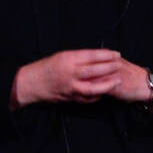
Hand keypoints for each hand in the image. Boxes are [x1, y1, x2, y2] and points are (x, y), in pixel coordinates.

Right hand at [13, 50, 152, 106]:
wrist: (32, 83)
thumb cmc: (47, 66)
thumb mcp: (63, 56)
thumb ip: (79, 58)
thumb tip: (99, 58)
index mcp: (68, 59)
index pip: (92, 56)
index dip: (106, 55)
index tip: (116, 54)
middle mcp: (70, 73)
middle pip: (95, 71)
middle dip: (110, 68)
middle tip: (120, 65)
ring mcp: (71, 87)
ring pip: (94, 88)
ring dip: (108, 84)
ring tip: (117, 80)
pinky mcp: (71, 98)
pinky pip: (88, 97)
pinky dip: (98, 94)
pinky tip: (105, 90)